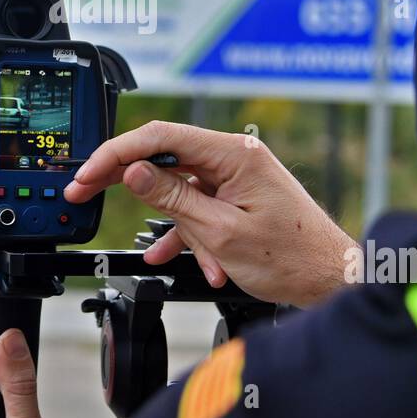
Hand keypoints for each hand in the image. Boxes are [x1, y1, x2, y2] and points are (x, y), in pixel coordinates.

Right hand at [63, 121, 357, 306]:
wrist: (330, 280)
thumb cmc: (291, 258)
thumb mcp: (220, 232)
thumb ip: (173, 199)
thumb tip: (134, 171)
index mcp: (233, 154)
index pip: (160, 137)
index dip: (116, 153)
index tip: (87, 174)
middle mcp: (235, 157)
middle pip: (164, 156)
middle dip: (125, 179)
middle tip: (85, 192)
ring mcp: (237, 177)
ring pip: (181, 189)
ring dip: (170, 223)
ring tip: (152, 249)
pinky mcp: (239, 197)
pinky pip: (200, 207)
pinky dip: (188, 233)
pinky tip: (174, 255)